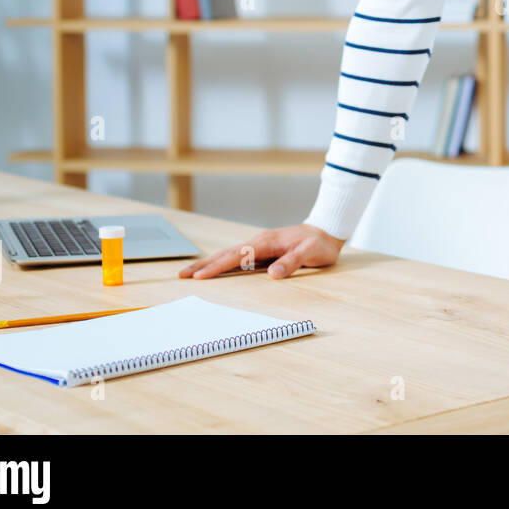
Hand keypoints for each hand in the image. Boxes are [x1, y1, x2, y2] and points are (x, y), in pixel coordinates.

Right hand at [179, 224, 344, 279]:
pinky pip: (238, 257)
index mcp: (267, 242)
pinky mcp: (262, 250)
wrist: (326, 231)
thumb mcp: (310, 253)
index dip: (218, 267)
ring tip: (191, 273)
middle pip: (226, 254)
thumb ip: (292, 263)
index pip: (237, 256)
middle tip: (182, 275)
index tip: (201, 276)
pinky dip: (222, 263)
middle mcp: (259, 242)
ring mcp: (259, 246)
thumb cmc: (319, 244)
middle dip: (204, 265)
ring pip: (229, 255)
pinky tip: (214, 269)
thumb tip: (272, 274)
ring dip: (209, 263)